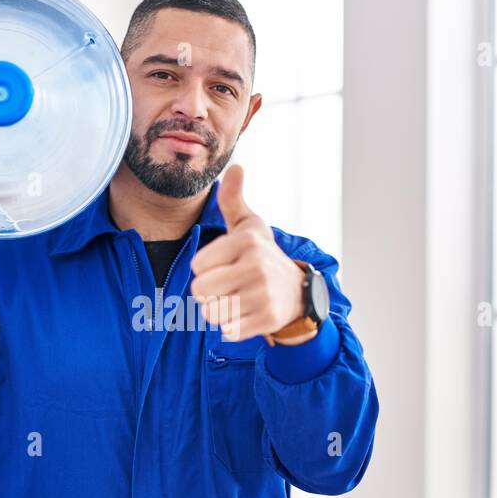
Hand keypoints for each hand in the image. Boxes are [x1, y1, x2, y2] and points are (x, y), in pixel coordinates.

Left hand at [189, 164, 305, 341]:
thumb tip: (235, 166)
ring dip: (217, 311)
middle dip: (207, 293)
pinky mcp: (268, 319)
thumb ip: (233, 199)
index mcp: (247, 241)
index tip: (223, 265)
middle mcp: (257, 266)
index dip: (205, 268)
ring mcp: (264, 294)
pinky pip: (228, 331)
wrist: (298, 291)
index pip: (197, 265)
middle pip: (200, 291)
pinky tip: (245, 315)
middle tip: (226, 287)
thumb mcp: (249, 226)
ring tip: (235, 300)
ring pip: (211, 313)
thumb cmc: (262, 255)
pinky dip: (231, 328)